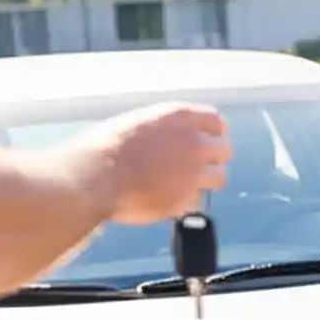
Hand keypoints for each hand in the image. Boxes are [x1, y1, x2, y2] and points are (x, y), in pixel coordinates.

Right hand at [87, 102, 230, 223]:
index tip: (205, 142)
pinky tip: (166, 200)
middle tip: (197, 167)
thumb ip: (163, 129)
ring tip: (183, 186)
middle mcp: (194, 142)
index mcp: (181, 117)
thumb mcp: (137, 123)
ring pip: (219, 178)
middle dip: (212, 159)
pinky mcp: (186, 198)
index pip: (216, 122)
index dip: (211, 134)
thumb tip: (169, 138)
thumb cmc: (105, 148)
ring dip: (204, 182)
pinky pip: (197, 202)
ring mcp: (194, 171)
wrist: (95, 177)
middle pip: (224, 150)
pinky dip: (185, 203)